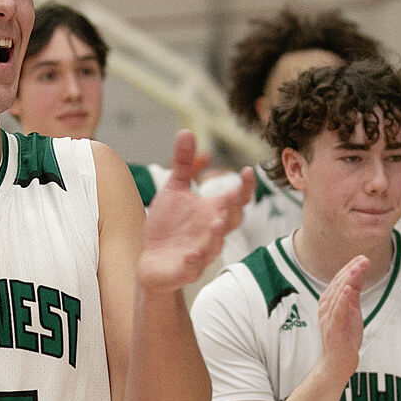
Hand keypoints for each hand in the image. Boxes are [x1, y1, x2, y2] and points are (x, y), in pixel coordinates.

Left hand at [138, 131, 246, 290]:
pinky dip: (193, 262)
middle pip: (232, 221)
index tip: (248, 171)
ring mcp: (202, 252)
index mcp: (213, 211)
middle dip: (233, 210)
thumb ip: (184, 165)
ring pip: (215, 245)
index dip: (245, 187)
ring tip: (216, 224)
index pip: (237, 198)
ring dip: (216, 235)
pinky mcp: (187, 269)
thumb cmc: (168, 225)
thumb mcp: (174, 190)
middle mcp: (212, 231)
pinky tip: (189, 255)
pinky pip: (193, 267)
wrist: (151, 259)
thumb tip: (187, 131)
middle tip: (232, 200)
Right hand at [316, 254, 368, 379]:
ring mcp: (329, 318)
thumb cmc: (344, 338)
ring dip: (349, 279)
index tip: (363, 258)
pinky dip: (342, 299)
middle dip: (351, 270)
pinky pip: (337, 311)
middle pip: (338, 284)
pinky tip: (349, 288)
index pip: (339, 280)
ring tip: (358, 268)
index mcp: (329, 302)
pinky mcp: (334, 329)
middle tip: (364, 259)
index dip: (351, 268)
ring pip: (337, 294)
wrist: (338, 362)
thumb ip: (353, 296)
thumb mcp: (352, 312)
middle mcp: (326, 308)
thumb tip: (358, 277)